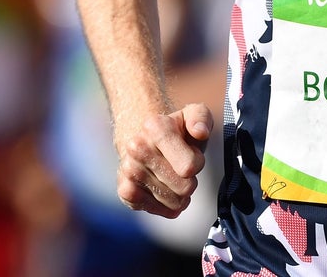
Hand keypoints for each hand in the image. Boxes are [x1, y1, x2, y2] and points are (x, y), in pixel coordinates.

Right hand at [115, 103, 212, 218]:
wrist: (147, 142)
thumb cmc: (177, 132)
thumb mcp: (194, 116)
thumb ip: (201, 118)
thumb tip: (200, 131)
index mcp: (155, 127)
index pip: (190, 166)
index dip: (198, 163)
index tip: (190, 153)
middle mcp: (137, 147)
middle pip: (185, 187)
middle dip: (190, 180)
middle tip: (181, 167)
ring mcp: (129, 170)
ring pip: (174, 202)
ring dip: (179, 193)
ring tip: (172, 177)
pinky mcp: (125, 191)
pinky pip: (159, 210)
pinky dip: (166, 204)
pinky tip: (163, 189)